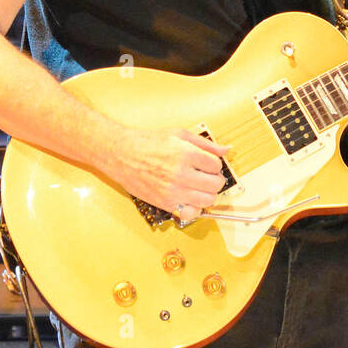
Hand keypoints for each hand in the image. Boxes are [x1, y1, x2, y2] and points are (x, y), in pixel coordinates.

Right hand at [109, 126, 228, 221]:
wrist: (122, 154)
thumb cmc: (147, 143)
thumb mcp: (178, 134)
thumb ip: (205, 144)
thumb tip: (225, 149)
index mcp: (186, 154)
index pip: (216, 165)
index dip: (214, 164)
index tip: (208, 164)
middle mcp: (181, 174)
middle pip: (215, 184)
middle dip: (215, 179)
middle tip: (207, 176)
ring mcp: (173, 191)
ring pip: (207, 200)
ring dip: (208, 194)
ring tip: (199, 187)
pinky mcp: (166, 203)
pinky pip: (191, 213)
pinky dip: (195, 208)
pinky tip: (190, 198)